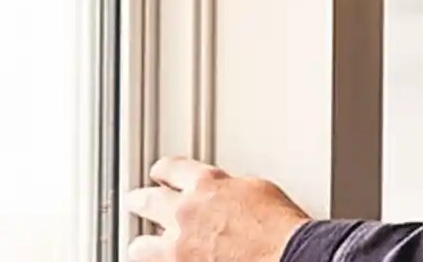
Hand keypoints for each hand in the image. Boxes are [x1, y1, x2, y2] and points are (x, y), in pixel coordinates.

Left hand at [126, 156, 310, 261]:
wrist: (286, 255)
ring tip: (142, 245)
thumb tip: (224, 194)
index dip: (163, 171)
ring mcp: (178, 247)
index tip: (160, 173)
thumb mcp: (256, 190)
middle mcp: (185, 212)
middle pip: (146, 201)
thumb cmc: (280, 227)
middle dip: (139, 201)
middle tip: (136, 201)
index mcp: (206, 185)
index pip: (171, 169)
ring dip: (143, 244)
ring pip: (140, 245)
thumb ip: (229, 190)